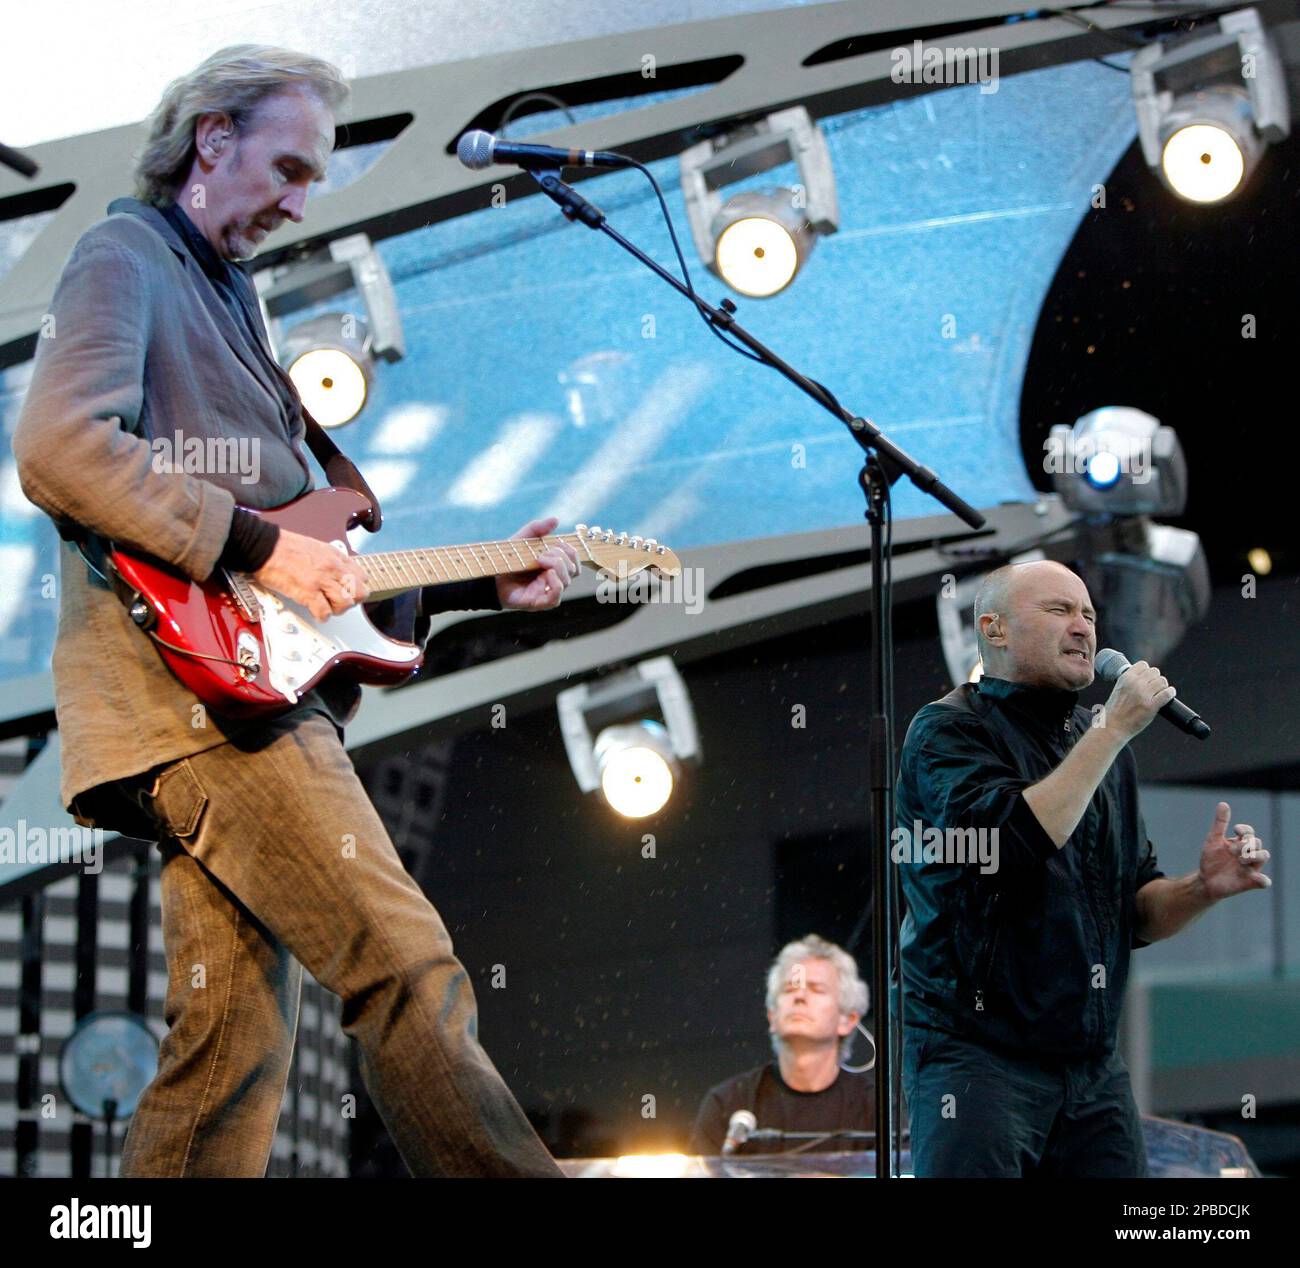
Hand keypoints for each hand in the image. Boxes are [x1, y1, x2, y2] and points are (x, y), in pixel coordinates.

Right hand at [252, 528, 369, 621]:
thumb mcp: (318, 547)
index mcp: (336, 557)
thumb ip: (332, 561)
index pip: (363, 577)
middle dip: (352, 600)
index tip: (349, 592)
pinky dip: (321, 616)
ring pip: (346, 603)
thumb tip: (342, 572)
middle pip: (360, 592)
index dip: (357, 587)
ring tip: (327, 607)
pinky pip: (324, 612)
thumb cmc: (285, 547)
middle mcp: (332, 568)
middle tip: (339, 601)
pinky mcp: (307, 592)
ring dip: (337, 610)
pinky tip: (316, 612)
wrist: (264, 547)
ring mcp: (321, 580)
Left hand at [496, 515, 578, 610]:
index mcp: (554, 567)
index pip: (574, 561)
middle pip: (573, 570)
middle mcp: (553, 580)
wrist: (490, 577)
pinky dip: (556, 584)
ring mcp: (547, 592)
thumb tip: (555, 519)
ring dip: (557, 566)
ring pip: (566, 581)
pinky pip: (556, 598)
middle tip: (542, 553)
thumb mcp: (522, 539)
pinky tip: (546, 574)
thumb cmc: (507, 560)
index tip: (556, 543)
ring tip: (539, 560)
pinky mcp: (539, 603)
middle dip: (561, 557)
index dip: (570, 551)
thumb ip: (537, 528)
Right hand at [1103, 660, 1176, 739]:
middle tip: (1154, 688)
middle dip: (1156, 679)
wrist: (1113, 727)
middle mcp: (1135, 683)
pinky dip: (1170, 693)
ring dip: (1163, 686)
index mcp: (1125, 678)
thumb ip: (1129, 682)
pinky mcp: (1151, 706)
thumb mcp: (1118, 690)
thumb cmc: (1115, 711)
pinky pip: (1167, 693)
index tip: (1148, 679)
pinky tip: (1169, 695)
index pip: (1143, 665)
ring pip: (1162, 681)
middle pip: (1155, 672)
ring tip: (1160, 693)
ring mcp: (1143, 694)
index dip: (1147, 671)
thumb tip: (1144, 678)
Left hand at [1198, 801, 1270, 899]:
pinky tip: (1254, 877)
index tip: (1235, 830)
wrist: (1205, 880)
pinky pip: (1264, 881)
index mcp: (1240, 843)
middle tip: (1231, 850)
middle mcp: (1248, 854)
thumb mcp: (1213, 840)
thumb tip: (1223, 804)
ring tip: (1240, 860)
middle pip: (1257, 843)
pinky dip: (1262, 879)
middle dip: (1245, 843)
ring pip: (1264, 856)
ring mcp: (1251, 867)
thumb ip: (1220, 823)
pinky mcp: (1250, 882)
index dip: (1245, 829)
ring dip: (1254, 855)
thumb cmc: (1211, 859)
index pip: (1249, 832)